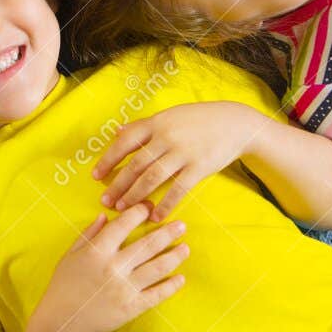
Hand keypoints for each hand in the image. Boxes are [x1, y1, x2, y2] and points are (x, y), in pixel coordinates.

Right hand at [34, 204, 188, 331]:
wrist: (62, 322)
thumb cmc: (63, 287)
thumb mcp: (70, 256)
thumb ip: (88, 235)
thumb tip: (105, 216)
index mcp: (97, 251)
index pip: (123, 224)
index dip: (139, 212)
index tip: (150, 206)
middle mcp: (113, 267)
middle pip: (147, 244)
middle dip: (167, 232)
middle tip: (182, 225)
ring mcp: (124, 288)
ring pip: (157, 267)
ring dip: (174, 256)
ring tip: (186, 248)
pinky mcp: (131, 307)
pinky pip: (156, 294)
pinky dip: (171, 286)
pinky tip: (181, 278)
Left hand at [92, 102, 267, 221]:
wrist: (234, 123)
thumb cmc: (198, 120)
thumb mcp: (169, 116)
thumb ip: (143, 125)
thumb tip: (117, 131)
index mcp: (156, 123)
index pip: (125, 142)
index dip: (108, 159)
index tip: (96, 176)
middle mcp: (166, 137)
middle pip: (135, 164)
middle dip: (118, 184)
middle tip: (106, 201)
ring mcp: (183, 152)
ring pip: (152, 178)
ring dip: (135, 196)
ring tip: (124, 209)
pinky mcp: (199, 167)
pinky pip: (178, 189)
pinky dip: (165, 204)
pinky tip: (155, 216)